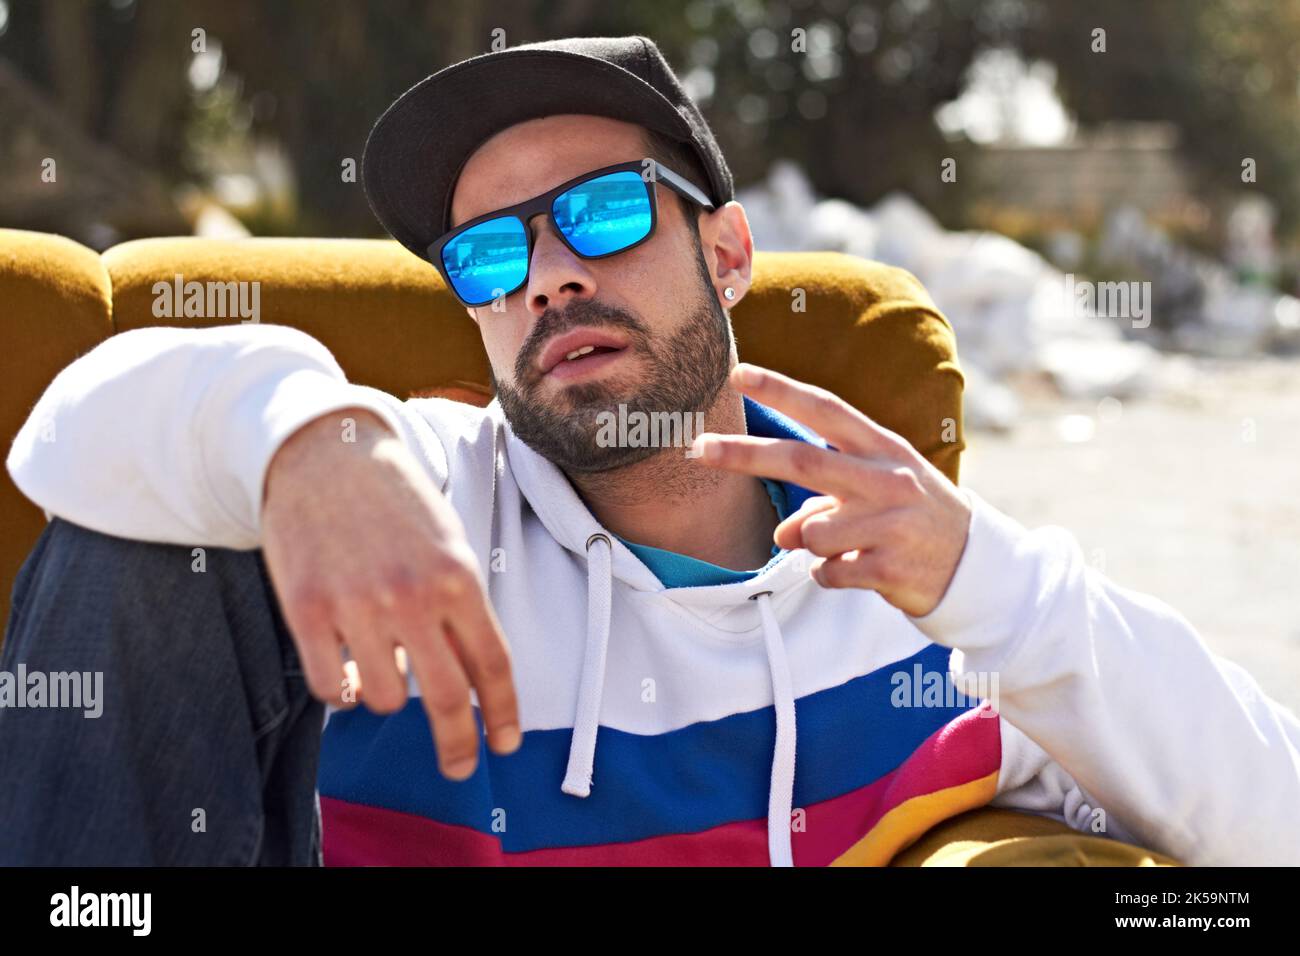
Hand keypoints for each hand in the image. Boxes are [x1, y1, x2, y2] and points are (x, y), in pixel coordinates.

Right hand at [260, 407, 518, 779]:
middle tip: (458, 765)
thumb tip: (465, 680)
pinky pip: (333, 689)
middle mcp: (413, 596)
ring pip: (387, 699)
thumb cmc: (393, 501)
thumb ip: (458, 608)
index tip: (506, 744)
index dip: (504, 713)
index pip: (493, 664)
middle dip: (459, 744)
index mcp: (458, 577)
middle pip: (448, 698)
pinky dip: (345, 691)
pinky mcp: (306, 611)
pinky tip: (348, 672)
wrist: (324, 454)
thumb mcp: (446, 543)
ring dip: (389, 694)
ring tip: (382, 663)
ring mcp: (357, 606)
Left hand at [694, 364, 971, 616]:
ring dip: (809, 544)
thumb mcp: (876, 494)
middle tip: (698, 449)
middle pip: (802, 460)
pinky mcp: (891, 568)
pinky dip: (829, 575)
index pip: (826, 409)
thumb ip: (823, 502)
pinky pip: (828, 573)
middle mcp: (888, 479)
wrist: (974, 567)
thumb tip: (782, 533)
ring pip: (812, 533)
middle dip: (744, 455)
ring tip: (844, 547)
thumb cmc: (912, 518)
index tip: (738, 373)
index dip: (782, 389)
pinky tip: (858, 570)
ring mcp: (892, 524)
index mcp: (883, 448)